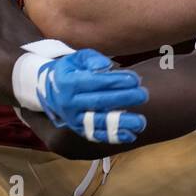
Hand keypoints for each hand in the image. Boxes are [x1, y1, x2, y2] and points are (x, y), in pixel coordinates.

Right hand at [17, 48, 147, 144]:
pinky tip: (130, 135)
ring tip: (140, 122)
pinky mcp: (80, 129)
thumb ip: (92, 58)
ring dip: (121, 123)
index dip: (116, 81)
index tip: (135, 79)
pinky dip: (113, 137)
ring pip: (98, 122)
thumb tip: (105, 66)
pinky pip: (97, 135)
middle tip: (143, 95)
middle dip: (123, 98)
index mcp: (68, 82)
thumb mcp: (77, 58)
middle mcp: (69, 102)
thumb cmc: (72, 71)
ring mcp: (74, 118)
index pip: (94, 82)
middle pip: (99, 101)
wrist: (52, 92)